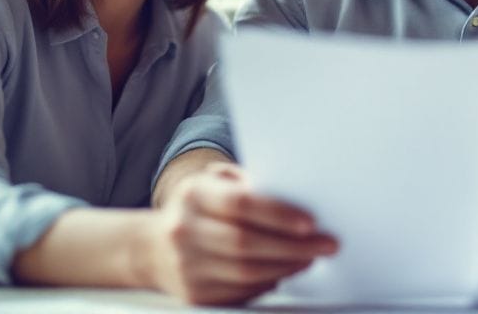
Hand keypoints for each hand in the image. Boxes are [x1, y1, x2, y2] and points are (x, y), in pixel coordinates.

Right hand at [144, 161, 337, 303]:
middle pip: (246, 242)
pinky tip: (286, 271)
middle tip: (325, 244)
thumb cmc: (199, 209)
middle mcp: (184, 229)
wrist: (152, 248)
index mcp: (194, 194)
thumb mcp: (215, 183)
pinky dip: (270, 282)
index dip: (278, 214)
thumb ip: (247, 184)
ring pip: (247, 272)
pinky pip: (241, 291)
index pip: (240, 203)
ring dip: (287, 266)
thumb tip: (295, 192)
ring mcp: (186, 265)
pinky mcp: (194, 294)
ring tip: (310, 257)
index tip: (310, 222)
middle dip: (293, 246)